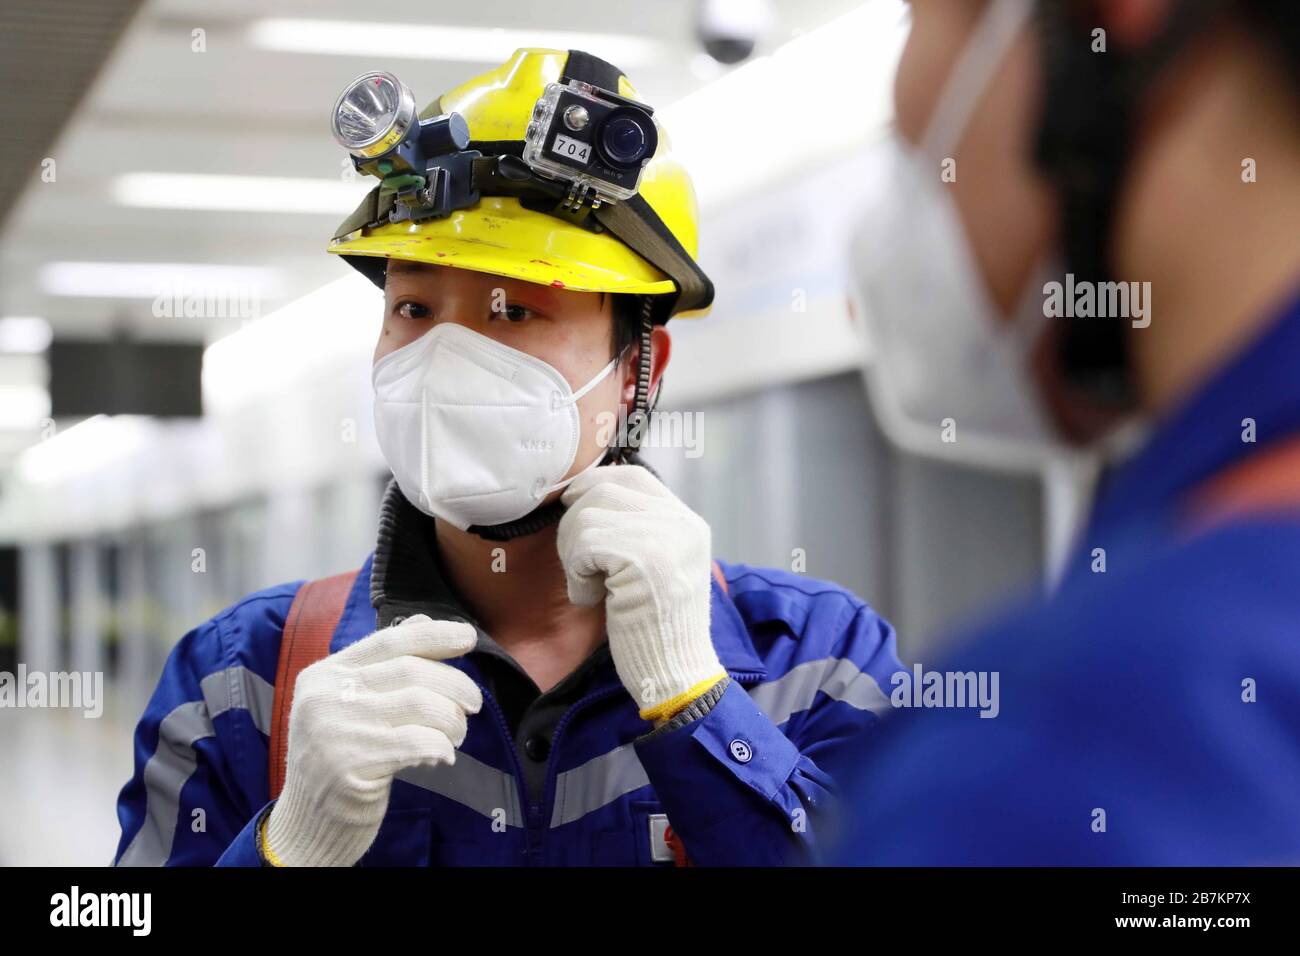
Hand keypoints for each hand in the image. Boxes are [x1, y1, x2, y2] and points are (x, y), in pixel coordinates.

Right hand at [264, 615, 481, 865]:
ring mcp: (335, 730)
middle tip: (472, 705)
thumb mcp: (349, 705)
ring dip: (452, 719)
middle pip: (412, 671)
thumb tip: (421, 621)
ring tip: (456, 734)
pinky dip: (441, 747)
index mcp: (324, 674)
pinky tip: (441, 757)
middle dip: (455, 685)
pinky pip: (418, 743)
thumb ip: (382, 664)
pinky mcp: (349, 766)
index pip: (389, 640)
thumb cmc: (339, 759)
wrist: (306, 825)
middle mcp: (325, 696)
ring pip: (421, 704)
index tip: (468, 637)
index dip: (434, 634)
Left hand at [558, 465, 724, 721]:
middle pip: (603, 491)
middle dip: (575, 525)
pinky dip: (578, 576)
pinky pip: (585, 546)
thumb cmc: (656, 627)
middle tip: (580, 565)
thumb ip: (636, 530)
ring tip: (591, 586)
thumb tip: (583, 494)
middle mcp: (680, 523)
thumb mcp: (658, 566)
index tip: (572, 507)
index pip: (632, 476)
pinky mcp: (643, 561)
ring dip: (573, 555)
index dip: (594, 485)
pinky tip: (592, 599)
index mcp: (687, 522)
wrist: (677, 674)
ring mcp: (665, 539)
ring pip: (587, 517)